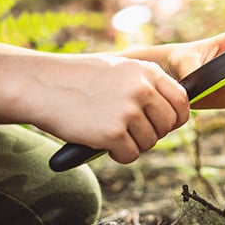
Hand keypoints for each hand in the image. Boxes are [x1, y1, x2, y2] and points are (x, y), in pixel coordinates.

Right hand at [39, 54, 189, 163]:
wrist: (42, 85)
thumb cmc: (77, 78)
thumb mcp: (118, 68)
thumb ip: (144, 83)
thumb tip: (170, 107)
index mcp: (147, 71)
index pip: (181, 100)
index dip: (175, 117)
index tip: (163, 124)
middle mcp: (142, 89)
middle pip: (168, 125)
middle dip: (153, 133)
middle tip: (132, 132)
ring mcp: (128, 111)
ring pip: (149, 142)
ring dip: (133, 144)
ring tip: (111, 134)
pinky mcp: (112, 133)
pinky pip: (131, 155)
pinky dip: (119, 154)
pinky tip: (103, 143)